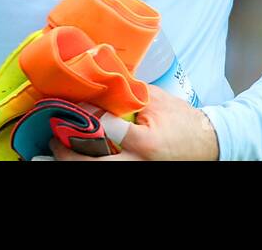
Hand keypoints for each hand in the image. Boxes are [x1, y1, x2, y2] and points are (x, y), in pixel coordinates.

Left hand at [49, 85, 220, 160]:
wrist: (208, 144)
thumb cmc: (182, 121)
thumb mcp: (157, 100)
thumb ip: (127, 95)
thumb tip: (98, 87)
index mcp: (145, 144)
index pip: (106, 131)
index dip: (86, 117)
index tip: (74, 107)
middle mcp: (138, 165)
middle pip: (92, 165)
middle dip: (67, 153)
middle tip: (53, 140)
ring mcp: (137, 173)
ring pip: (97, 172)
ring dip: (75, 162)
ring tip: (58, 151)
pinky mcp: (137, 174)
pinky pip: (108, 170)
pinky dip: (90, 164)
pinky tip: (78, 157)